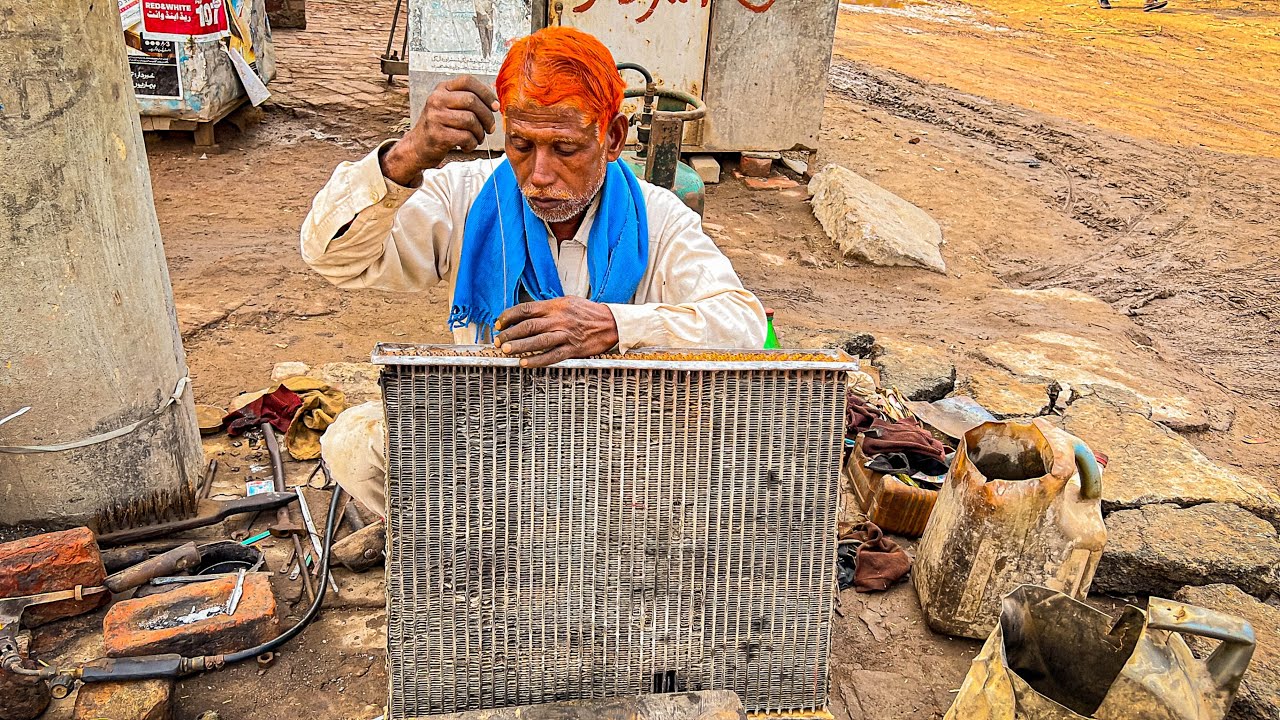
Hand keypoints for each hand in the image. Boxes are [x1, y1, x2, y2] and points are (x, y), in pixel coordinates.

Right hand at [380, 75, 499, 185]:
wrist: (418, 146)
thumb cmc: (439, 127)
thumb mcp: (449, 107)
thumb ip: (468, 101)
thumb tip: (495, 103)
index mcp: (442, 89)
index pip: (468, 81)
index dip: (486, 93)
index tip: (495, 106)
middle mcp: (437, 99)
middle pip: (472, 101)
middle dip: (487, 116)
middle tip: (489, 128)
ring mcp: (435, 116)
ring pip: (470, 120)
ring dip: (480, 133)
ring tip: (477, 138)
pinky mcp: (438, 135)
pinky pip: (465, 137)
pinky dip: (472, 144)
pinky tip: (467, 146)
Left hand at [494, 298, 619, 367]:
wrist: (612, 323)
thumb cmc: (588, 313)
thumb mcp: (567, 302)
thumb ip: (548, 308)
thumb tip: (526, 314)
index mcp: (555, 306)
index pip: (526, 309)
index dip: (509, 316)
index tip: (499, 324)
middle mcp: (559, 319)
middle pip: (528, 326)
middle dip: (509, 334)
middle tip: (498, 340)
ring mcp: (566, 335)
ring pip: (537, 341)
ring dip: (519, 346)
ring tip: (505, 350)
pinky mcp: (573, 349)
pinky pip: (552, 356)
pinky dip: (537, 360)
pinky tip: (525, 362)